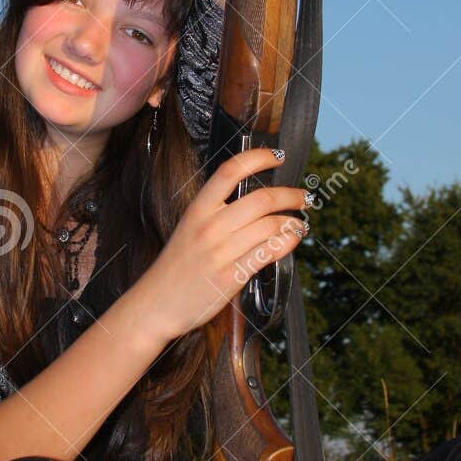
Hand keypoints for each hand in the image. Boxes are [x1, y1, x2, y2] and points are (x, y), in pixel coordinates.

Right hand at [139, 146, 311, 342]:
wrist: (156, 303)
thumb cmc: (175, 266)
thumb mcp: (188, 228)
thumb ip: (216, 212)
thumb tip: (255, 200)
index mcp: (197, 209)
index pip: (230, 171)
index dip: (258, 158)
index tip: (277, 156)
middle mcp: (209, 227)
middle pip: (261, 199)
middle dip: (290, 195)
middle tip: (304, 197)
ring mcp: (220, 253)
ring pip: (270, 226)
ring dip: (292, 222)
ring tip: (299, 224)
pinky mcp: (230, 277)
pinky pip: (268, 253)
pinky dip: (286, 243)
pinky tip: (291, 240)